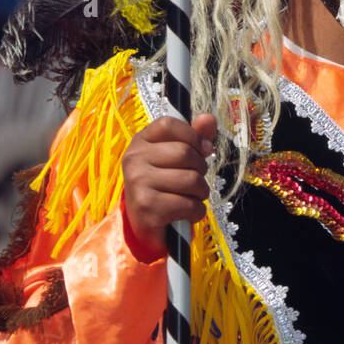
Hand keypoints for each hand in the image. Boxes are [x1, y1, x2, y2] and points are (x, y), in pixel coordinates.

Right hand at [122, 113, 217, 257]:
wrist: (144, 226)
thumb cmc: (164, 186)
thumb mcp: (176, 159)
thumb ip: (193, 137)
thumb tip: (209, 118)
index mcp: (140, 142)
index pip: (168, 124)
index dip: (193, 135)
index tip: (203, 149)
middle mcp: (134, 159)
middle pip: (184, 152)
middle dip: (201, 169)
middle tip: (195, 180)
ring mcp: (138, 183)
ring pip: (191, 179)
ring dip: (200, 193)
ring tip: (191, 197)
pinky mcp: (147, 207)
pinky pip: (189, 204)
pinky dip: (196, 211)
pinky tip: (187, 213)